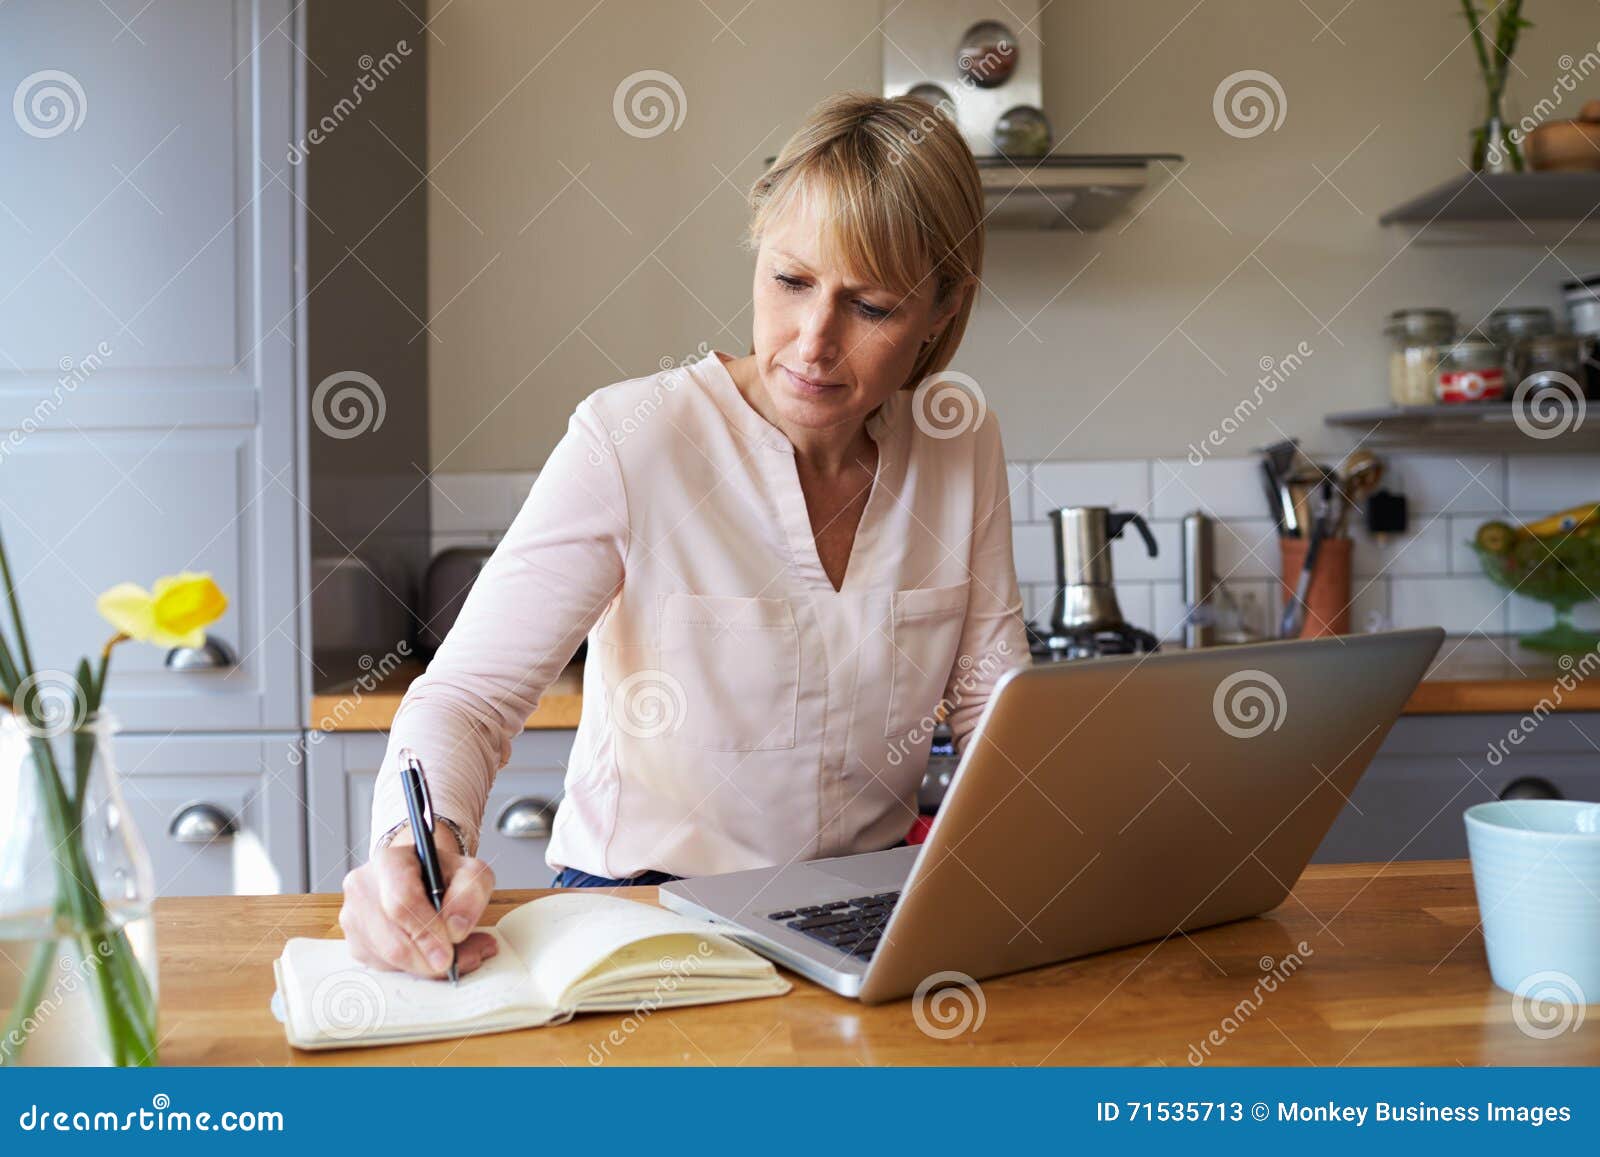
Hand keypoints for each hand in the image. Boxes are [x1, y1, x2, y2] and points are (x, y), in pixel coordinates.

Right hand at [339, 823, 498, 978]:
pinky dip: (413, 968)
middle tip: (457, 962)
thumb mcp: (470, 872)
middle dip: (428, 959)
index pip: (402, 902)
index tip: (448, 956)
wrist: (419, 875)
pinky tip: (429, 953)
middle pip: (393, 941)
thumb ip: (471, 895)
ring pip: (389, 959)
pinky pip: (385, 967)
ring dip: (424, 966)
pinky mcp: (355, 943)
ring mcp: (354, 917)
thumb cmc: (443, 874)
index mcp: (390, 862)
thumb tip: (455, 930)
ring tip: (454, 955)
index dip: (426, 933)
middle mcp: (362, 888)